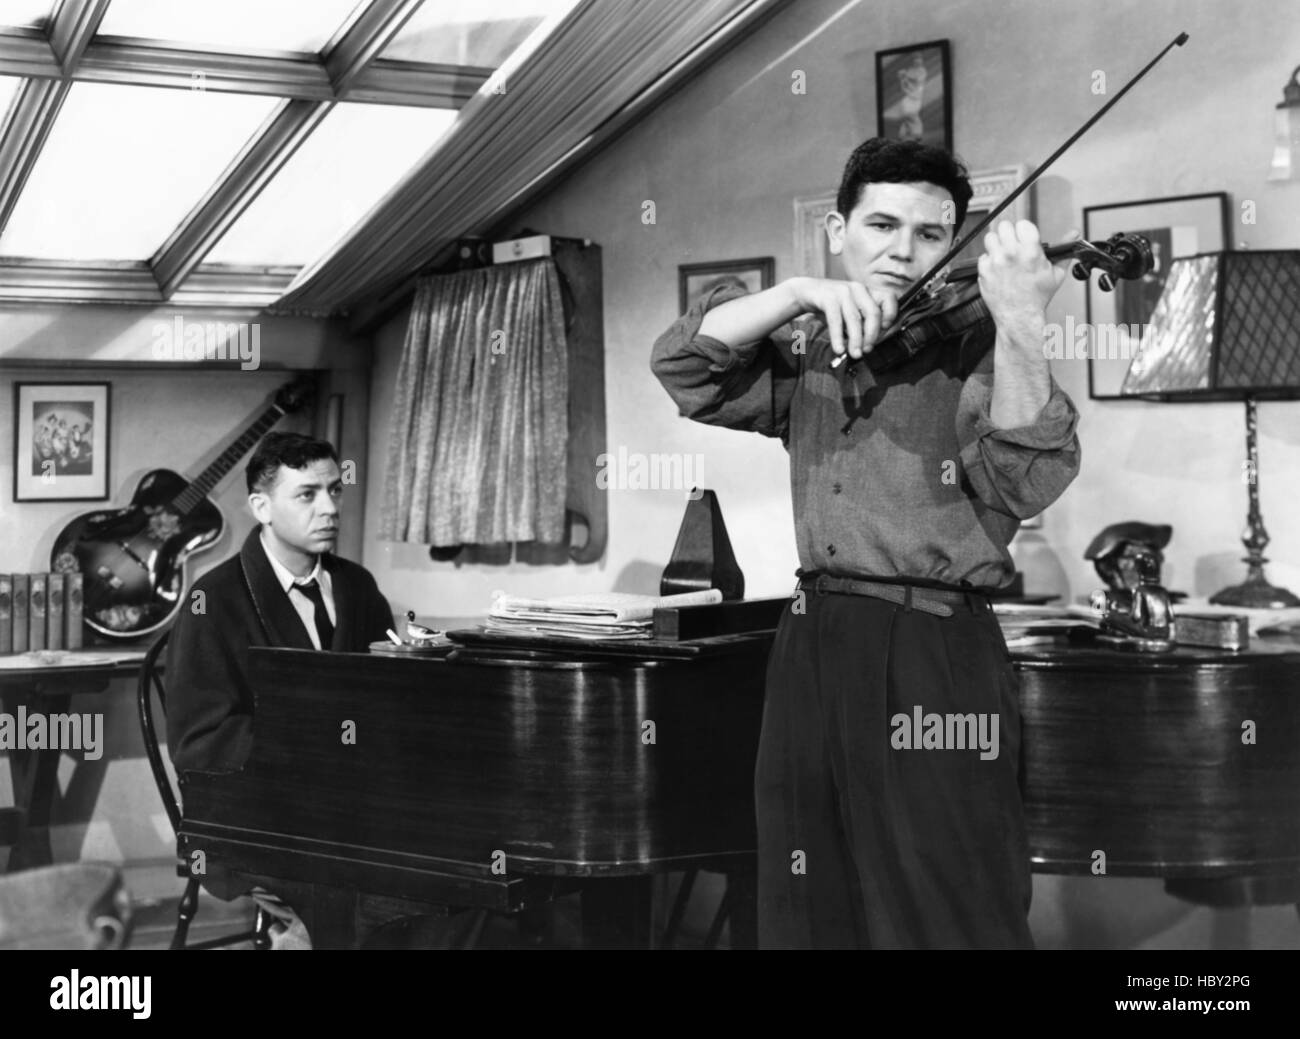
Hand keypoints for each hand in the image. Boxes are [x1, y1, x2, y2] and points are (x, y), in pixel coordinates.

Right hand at [791, 277, 898, 360]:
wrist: (805, 292)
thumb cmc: (831, 305)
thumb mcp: (850, 311)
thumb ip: (863, 322)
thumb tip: (872, 343)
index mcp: (867, 291)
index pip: (888, 298)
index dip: (891, 313)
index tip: (887, 328)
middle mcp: (858, 289)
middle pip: (873, 312)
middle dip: (872, 335)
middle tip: (867, 350)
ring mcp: (843, 291)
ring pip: (855, 318)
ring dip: (856, 340)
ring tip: (855, 354)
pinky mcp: (828, 297)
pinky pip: (836, 320)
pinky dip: (838, 337)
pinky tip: (839, 349)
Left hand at [977, 220, 1065, 339]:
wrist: (1020, 316)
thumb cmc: (1037, 297)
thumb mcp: (1056, 273)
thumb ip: (1065, 249)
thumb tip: (1074, 235)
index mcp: (1030, 251)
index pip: (1022, 224)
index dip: (1024, 231)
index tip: (1025, 238)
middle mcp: (1011, 254)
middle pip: (1004, 226)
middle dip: (1010, 234)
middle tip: (1013, 245)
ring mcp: (996, 262)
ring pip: (991, 238)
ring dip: (997, 244)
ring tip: (1004, 255)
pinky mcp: (984, 271)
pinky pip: (983, 256)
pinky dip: (989, 261)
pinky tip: (998, 269)